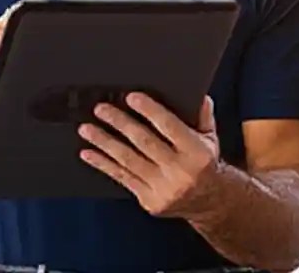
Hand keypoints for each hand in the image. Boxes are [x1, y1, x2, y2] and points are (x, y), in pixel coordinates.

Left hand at [78, 93, 221, 218]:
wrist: (210, 202)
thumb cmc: (204, 164)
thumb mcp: (210, 138)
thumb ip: (202, 116)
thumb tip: (197, 95)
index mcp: (196, 152)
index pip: (170, 127)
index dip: (150, 111)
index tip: (132, 97)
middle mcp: (180, 171)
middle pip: (144, 142)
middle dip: (120, 123)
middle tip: (101, 109)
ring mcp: (163, 188)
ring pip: (128, 160)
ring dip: (104, 143)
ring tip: (87, 129)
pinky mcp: (149, 200)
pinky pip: (122, 178)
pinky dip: (103, 164)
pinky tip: (89, 153)